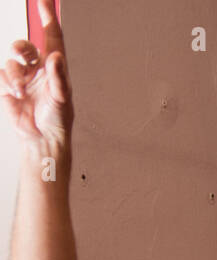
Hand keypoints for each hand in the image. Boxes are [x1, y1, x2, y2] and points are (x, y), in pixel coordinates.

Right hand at [2, 0, 71, 156]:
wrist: (40, 138)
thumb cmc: (57, 120)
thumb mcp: (62, 99)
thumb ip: (58, 77)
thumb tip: (55, 57)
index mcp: (55, 67)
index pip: (51, 35)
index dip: (46, 16)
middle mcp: (39, 69)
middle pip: (25, 45)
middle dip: (20, 48)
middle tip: (24, 57)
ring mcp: (23, 76)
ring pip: (11, 60)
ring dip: (14, 74)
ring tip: (21, 91)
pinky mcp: (9, 86)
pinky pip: (1, 73)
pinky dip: (7, 82)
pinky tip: (15, 95)